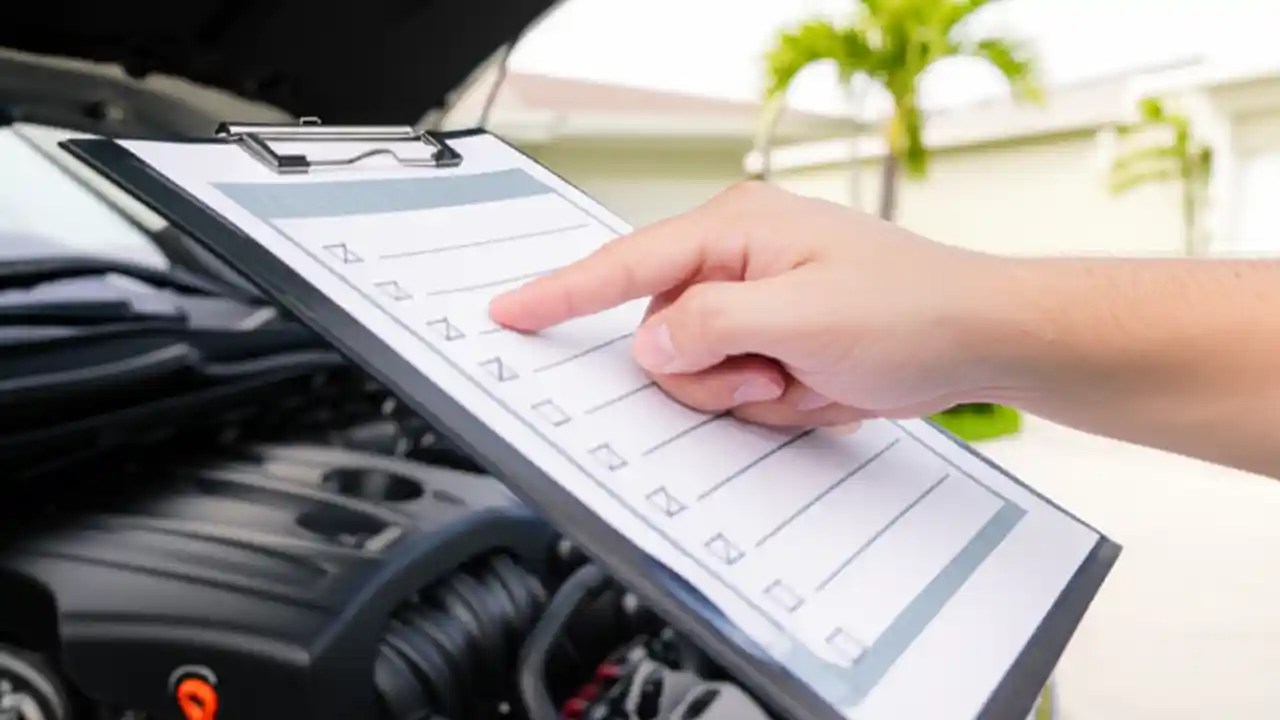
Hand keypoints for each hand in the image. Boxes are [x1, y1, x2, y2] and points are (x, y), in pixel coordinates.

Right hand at [488, 182, 1018, 430]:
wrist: (977, 337)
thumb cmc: (911, 312)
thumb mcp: (803, 321)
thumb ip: (710, 328)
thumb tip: (647, 339)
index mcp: (736, 230)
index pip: (626, 264)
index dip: (562, 293)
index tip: (510, 309)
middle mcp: (737, 257)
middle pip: (661, 337)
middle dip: (711, 377)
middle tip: (772, 376)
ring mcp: (755, 297)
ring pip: (695, 369)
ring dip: (746, 393)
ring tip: (804, 377)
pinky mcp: (773, 332)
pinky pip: (734, 384)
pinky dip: (770, 399)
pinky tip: (816, 383)